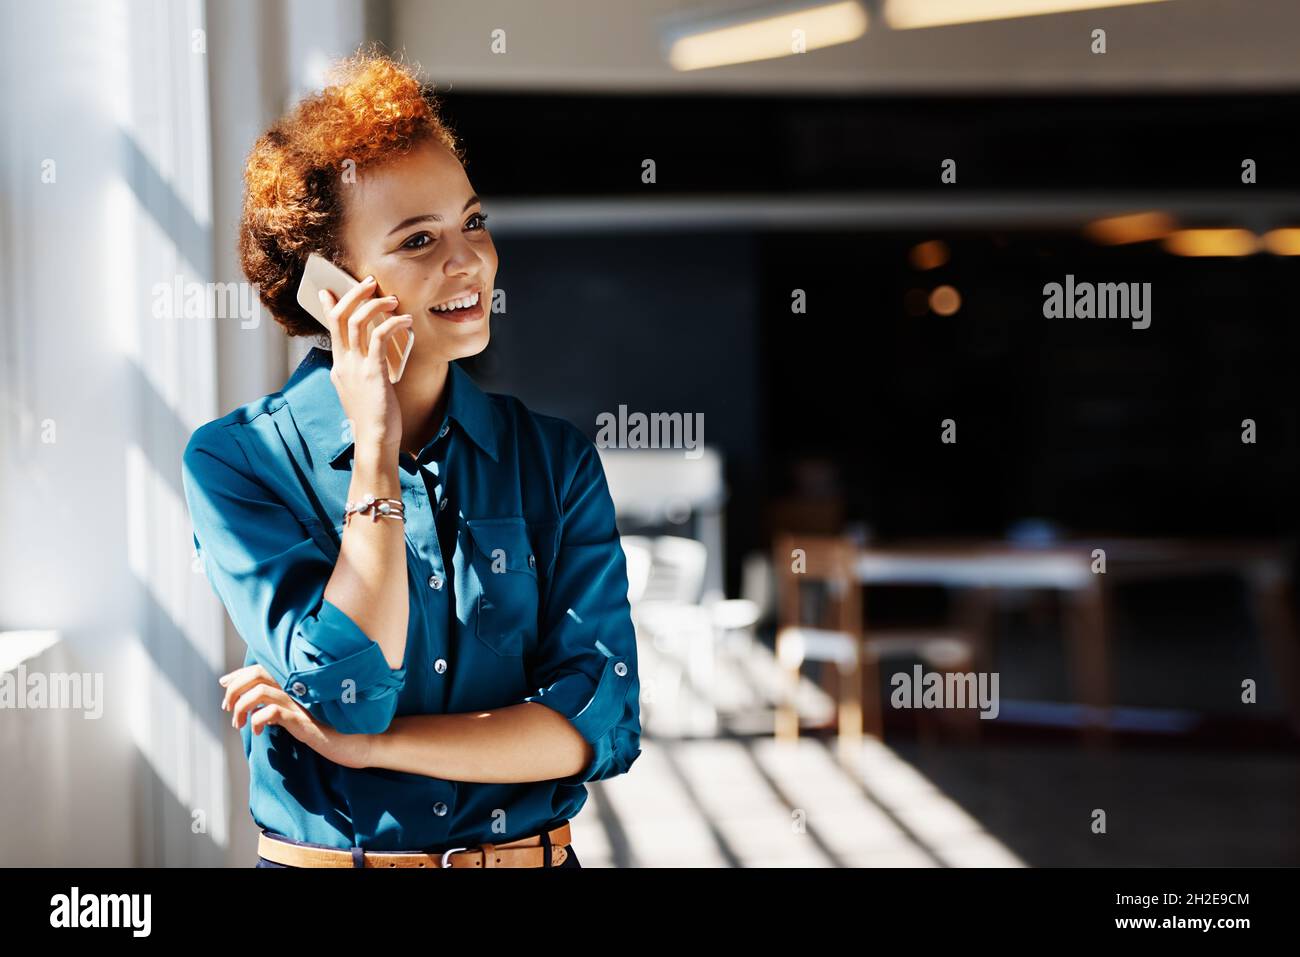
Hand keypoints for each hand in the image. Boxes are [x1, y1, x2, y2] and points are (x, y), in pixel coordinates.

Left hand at [219, 663, 372, 769]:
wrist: (356, 742)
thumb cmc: (328, 730)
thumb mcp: (300, 717)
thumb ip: (281, 709)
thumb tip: (257, 711)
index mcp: (295, 685)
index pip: (261, 668)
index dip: (239, 673)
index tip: (224, 682)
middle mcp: (296, 689)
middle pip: (257, 674)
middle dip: (234, 689)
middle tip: (227, 707)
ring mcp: (300, 704)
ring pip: (260, 692)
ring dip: (241, 707)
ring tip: (238, 723)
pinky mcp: (302, 720)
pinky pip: (272, 712)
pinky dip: (258, 720)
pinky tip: (259, 731)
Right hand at [317, 274, 411, 454]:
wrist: (374, 439)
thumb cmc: (372, 417)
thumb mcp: (357, 391)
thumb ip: (355, 373)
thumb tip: (361, 361)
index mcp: (339, 367)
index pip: (330, 329)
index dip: (330, 306)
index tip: (329, 290)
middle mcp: (343, 363)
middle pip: (340, 318)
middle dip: (354, 295)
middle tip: (370, 282)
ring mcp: (356, 367)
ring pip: (358, 322)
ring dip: (375, 305)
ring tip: (393, 299)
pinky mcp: (373, 372)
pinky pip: (379, 337)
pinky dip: (393, 323)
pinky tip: (406, 320)